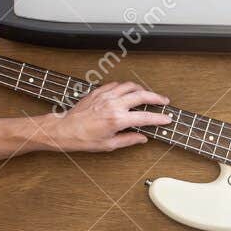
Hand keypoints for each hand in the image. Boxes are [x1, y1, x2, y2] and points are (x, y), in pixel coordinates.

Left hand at [46, 82, 172, 152]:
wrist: (64, 129)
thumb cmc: (82, 138)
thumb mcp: (108, 145)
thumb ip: (128, 140)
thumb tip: (142, 138)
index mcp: (117, 120)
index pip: (145, 117)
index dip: (159, 118)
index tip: (167, 118)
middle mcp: (113, 105)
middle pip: (141, 95)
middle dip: (156, 97)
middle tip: (164, 101)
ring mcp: (105, 96)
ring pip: (130, 86)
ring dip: (141, 89)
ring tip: (147, 95)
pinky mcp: (98, 92)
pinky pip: (116, 85)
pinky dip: (125, 87)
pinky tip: (128, 92)